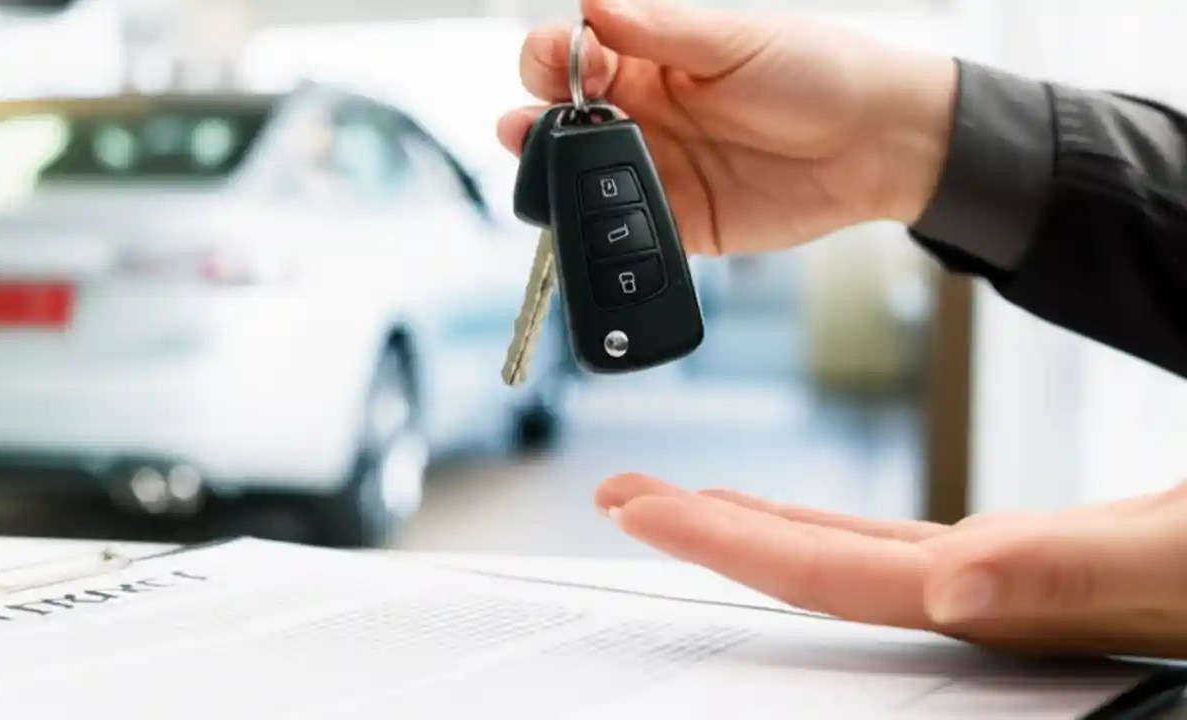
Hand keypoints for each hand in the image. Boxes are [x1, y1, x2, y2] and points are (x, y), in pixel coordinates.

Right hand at [498, 0, 957, 256]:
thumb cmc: (819, 74)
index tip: (556, 61)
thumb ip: (659, 28)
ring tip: (549, 176)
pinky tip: (594, 228)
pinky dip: (605, 238)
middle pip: (564, 123)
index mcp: (650, 62)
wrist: (880, 144)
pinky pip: (629, 237)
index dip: (551, 57)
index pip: (575, 56)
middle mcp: (644, 117)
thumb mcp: (736, 40)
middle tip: (532, 128)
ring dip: (557, 183)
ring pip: (584, 185)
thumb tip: (590, 2)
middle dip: (536, 124)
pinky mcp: (681, 225)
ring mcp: (659, 173)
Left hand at [596, 473, 1186, 658]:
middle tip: (617, 495)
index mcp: (994, 600)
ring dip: (748, 524)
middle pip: (805, 567)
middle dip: (703, 530)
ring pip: (837, 555)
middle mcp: (974, 600)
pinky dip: (822, 526)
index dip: (721, 541)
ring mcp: (989, 586)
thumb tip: (952, 585)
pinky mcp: (1015, 564)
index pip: (825, 575)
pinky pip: (888, 546)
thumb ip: (1070, 574)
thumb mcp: (1171, 557)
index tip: (636, 509)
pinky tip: (793, 519)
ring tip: (674, 498)